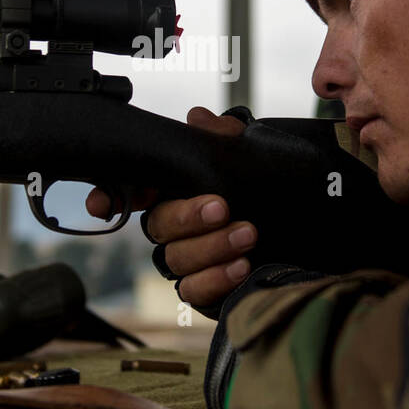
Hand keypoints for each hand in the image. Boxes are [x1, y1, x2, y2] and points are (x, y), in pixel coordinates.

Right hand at [85, 106, 252, 311]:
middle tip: (221, 207)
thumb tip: (197, 118)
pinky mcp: (204, 289)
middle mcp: (173, 228)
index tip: (106, 204)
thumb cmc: (263, 188)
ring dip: (211, 247)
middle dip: (187, 217)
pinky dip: (215, 278)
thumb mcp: (249, 155)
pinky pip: (193, 291)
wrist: (303, 228)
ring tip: (247, 235)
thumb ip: (222, 136)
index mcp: (173, 191)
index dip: (112, 197)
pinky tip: (241, 265)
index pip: (130, 192)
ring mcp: (186, 260)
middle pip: (158, 225)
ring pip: (176, 258)